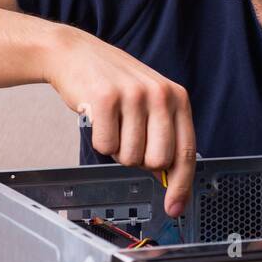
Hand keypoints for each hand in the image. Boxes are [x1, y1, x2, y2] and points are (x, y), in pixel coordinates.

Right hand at [43, 24, 196, 215]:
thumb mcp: (150, 102)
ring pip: (129, 157)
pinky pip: (104, 146)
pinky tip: (99, 119)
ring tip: (113, 123)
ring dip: (116, 149)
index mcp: (177, 98)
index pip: (186, 152)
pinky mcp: (105, 98)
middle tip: (127, 137)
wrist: (75, 54)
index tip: (175, 206)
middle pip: (156, 161)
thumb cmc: (115, 83)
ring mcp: (133, 96)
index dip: (181, 184)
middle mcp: (160, 95)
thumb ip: (165, 136)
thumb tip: (170, 180)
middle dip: (138, 160)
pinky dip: (98, 140)